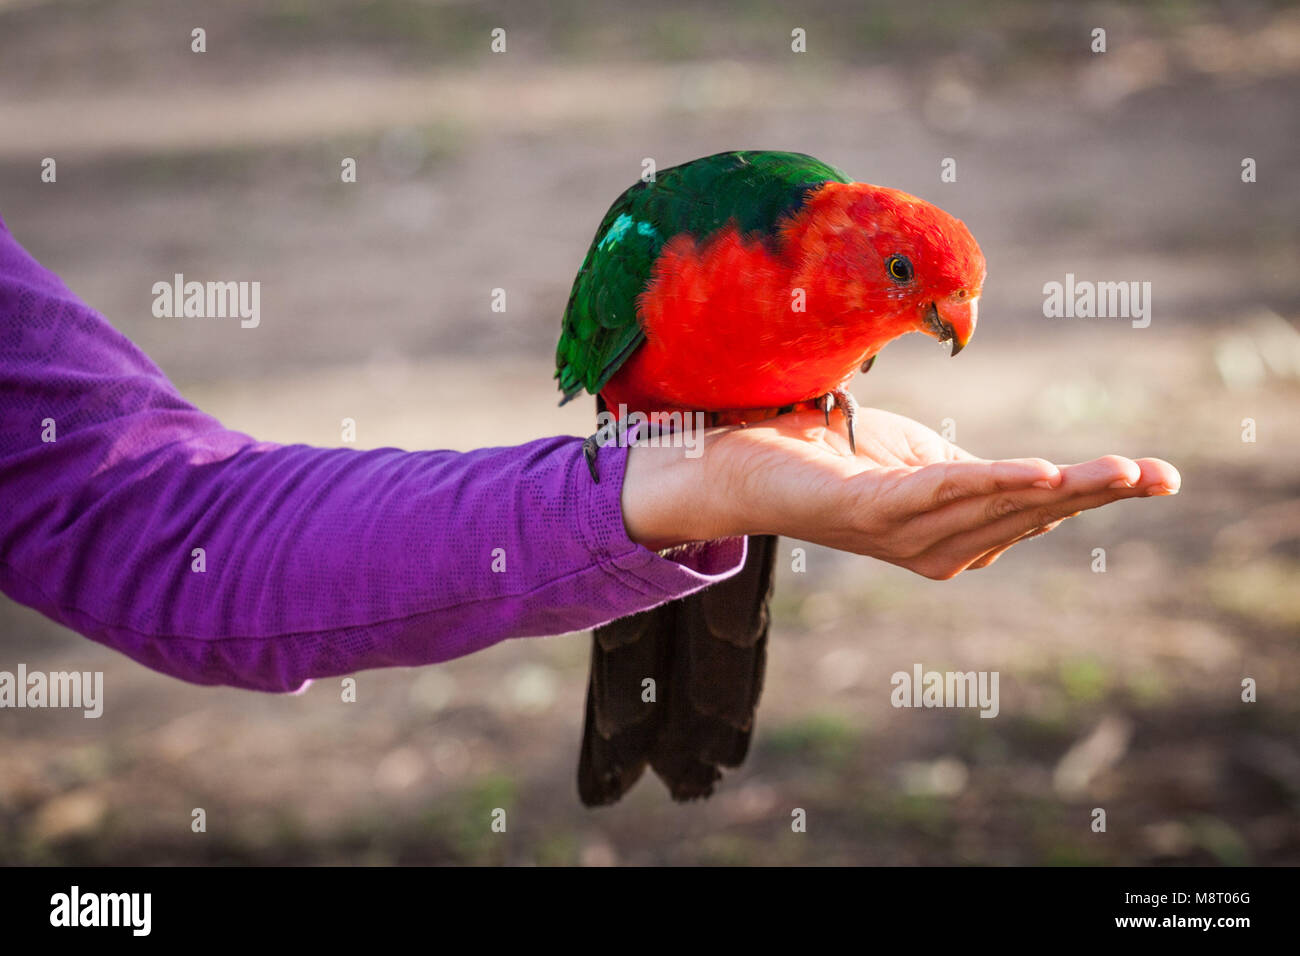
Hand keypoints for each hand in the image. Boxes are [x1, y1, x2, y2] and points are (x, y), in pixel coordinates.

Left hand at [621, 406, 1179, 578]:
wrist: (742, 460)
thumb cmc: (831, 455)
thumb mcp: (919, 460)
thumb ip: (973, 477)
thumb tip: (1037, 483)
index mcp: (951, 533)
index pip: (1036, 511)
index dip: (1094, 493)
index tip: (1155, 475)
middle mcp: (933, 547)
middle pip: (1030, 513)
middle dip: (1097, 494)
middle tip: (1160, 475)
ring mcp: (902, 535)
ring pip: (997, 505)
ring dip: (1062, 489)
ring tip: (1121, 472)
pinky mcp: (868, 510)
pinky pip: (940, 494)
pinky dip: (991, 483)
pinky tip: (1040, 473)